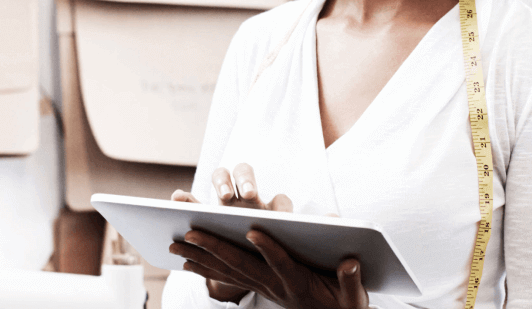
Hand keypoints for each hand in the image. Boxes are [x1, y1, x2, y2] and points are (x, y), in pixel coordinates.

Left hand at [168, 164, 366, 307]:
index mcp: (299, 281)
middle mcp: (276, 285)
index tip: (254, 229)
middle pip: (243, 265)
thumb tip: (350, 262)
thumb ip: (351, 279)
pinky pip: (228, 277)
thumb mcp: (355, 298)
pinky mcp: (259, 287)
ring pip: (229, 271)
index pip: (282, 263)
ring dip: (202, 257)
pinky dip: (206, 269)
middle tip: (192, 233)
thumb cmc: (344, 306)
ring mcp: (264, 287)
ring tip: (177, 244)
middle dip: (216, 248)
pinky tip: (187, 261)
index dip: (269, 247)